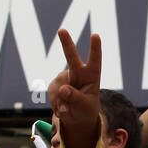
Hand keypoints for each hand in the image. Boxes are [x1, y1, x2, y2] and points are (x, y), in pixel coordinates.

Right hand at [49, 29, 101, 147]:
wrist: (76, 116)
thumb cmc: (86, 109)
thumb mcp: (85, 107)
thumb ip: (76, 98)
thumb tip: (63, 89)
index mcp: (92, 76)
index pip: (95, 61)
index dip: (95, 49)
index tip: (96, 35)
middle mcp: (78, 73)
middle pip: (71, 57)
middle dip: (66, 43)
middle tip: (62, 30)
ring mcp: (64, 77)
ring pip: (59, 89)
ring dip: (62, 103)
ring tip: (70, 108)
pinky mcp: (54, 84)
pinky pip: (52, 95)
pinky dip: (56, 105)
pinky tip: (62, 107)